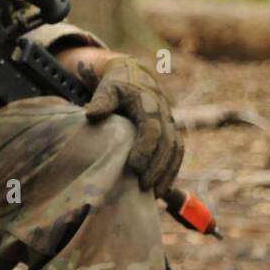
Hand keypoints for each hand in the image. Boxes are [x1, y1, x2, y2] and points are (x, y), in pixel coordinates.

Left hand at [82, 54, 183, 195]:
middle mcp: (164, 113)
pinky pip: (177, 153)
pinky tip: (161, 189)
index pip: (151, 127)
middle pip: (167, 142)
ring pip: (176, 150)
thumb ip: (102, 100)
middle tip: (143, 185)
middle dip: (157, 166)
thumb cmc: (117, 85)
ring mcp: (170, 123)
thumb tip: (92, 114)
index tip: (134, 166)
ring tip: (154, 193)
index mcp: (148, 102)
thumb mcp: (108, 88)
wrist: (134, 75)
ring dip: (167, 172)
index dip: (145, 147)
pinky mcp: (172, 132)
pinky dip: (172, 171)